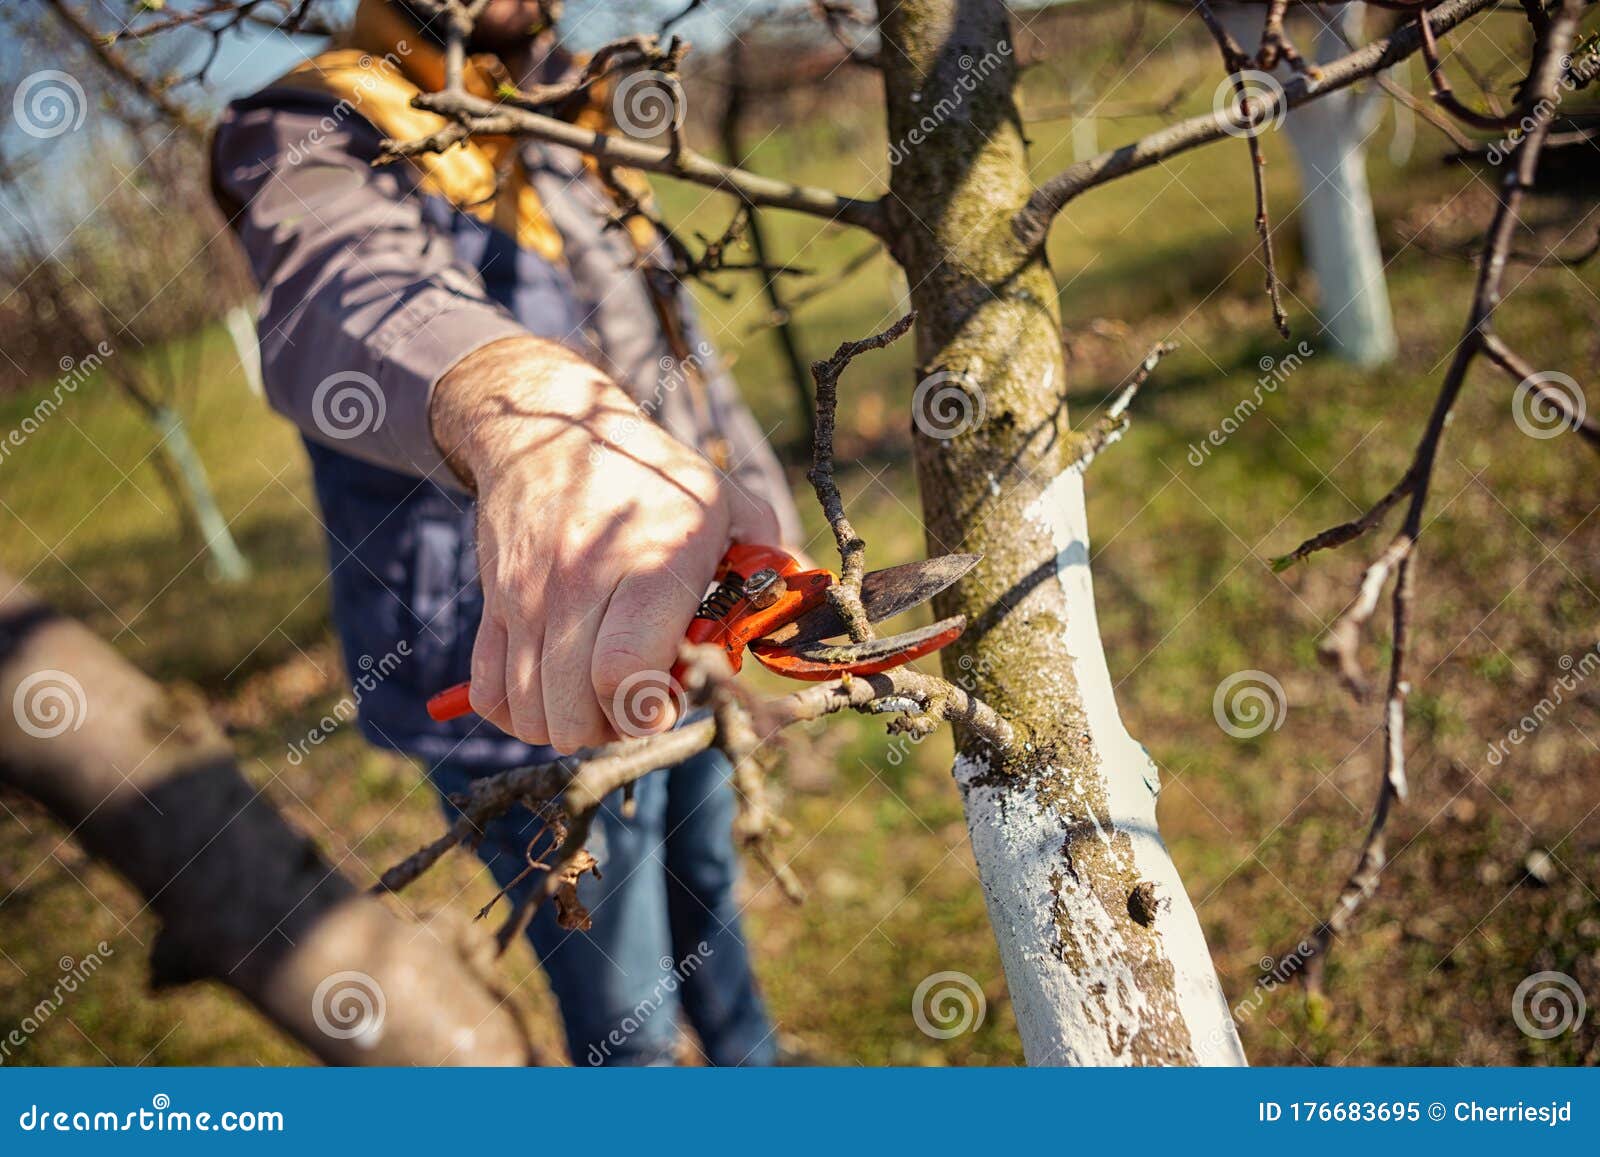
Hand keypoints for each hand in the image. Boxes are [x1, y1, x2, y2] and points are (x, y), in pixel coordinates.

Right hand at [431, 336, 779, 751]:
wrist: (546, 426)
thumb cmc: (649, 472)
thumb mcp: (721, 499)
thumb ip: (768, 554)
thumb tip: (805, 600)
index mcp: (650, 562)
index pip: (625, 670)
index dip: (646, 712)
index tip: (665, 706)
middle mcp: (581, 583)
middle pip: (575, 708)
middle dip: (614, 727)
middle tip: (638, 700)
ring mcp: (528, 597)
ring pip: (532, 712)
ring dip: (570, 724)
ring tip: (600, 695)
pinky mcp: (493, 604)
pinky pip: (490, 695)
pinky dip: (519, 713)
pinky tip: (554, 691)